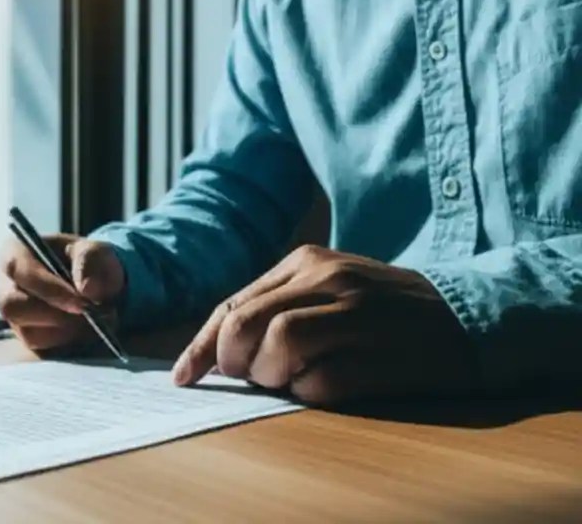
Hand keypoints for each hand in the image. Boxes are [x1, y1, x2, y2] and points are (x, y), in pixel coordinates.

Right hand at [0, 234, 125, 353]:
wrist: (91, 280)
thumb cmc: (87, 260)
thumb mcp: (95, 250)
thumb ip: (92, 259)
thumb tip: (89, 290)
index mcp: (15, 253)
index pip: (22, 273)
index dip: (51, 290)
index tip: (81, 303)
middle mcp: (6, 286)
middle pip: (14, 308)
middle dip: (56, 316)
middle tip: (91, 316)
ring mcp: (13, 315)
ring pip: (29, 333)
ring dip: (65, 332)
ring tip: (93, 321)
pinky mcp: (25, 336)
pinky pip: (40, 349)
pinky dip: (66, 342)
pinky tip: (85, 330)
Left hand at [172, 245, 475, 405]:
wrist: (468, 317)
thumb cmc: (384, 310)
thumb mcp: (329, 287)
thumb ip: (278, 305)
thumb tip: (218, 350)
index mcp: (306, 260)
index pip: (233, 304)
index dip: (202, 345)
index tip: (183, 376)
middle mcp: (327, 279)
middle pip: (245, 323)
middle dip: (230, 360)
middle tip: (244, 377)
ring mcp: (356, 314)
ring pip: (277, 344)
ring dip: (268, 375)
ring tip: (286, 379)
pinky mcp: (379, 353)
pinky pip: (320, 380)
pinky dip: (308, 392)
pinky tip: (323, 386)